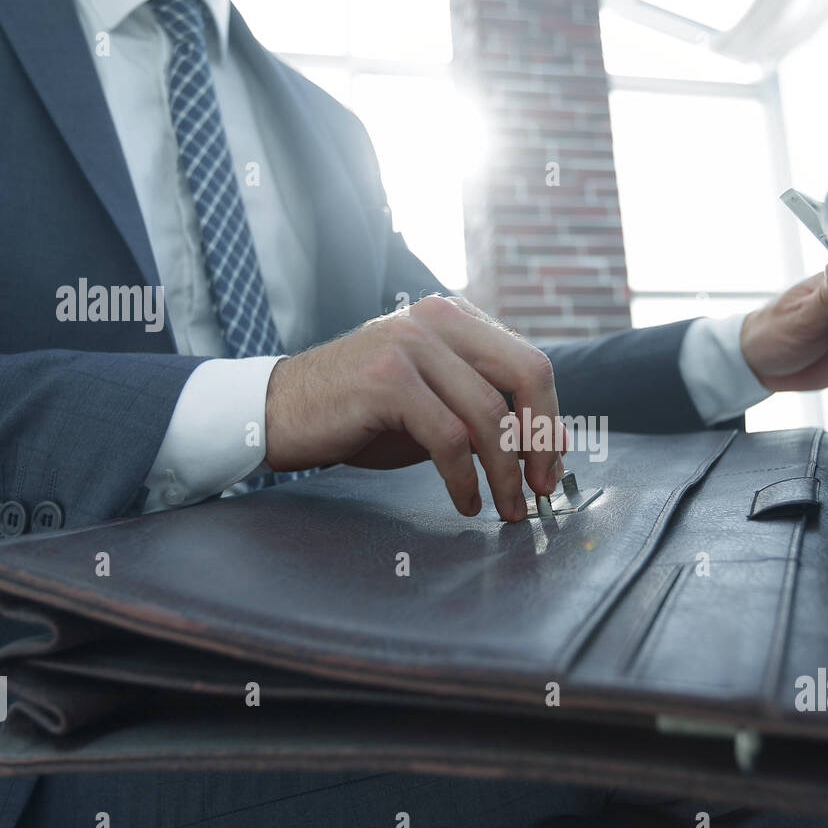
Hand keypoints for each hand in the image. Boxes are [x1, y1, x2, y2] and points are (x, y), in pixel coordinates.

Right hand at [264, 294, 562, 520]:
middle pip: (527, 374)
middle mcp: (437, 319)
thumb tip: (546, 445)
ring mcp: (410, 343)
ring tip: (507, 508)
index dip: (549, 419)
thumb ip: (482, 410)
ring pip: (489, 413)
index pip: (530, 363)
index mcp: (456, 318)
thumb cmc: (360, 414)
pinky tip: (465, 502)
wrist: (277, 412)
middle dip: (542, 440)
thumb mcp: (432, 403)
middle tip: (542, 488)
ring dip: (506, 472)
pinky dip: (464, 480)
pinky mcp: (387, 379)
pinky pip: (449, 439)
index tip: (550, 467)